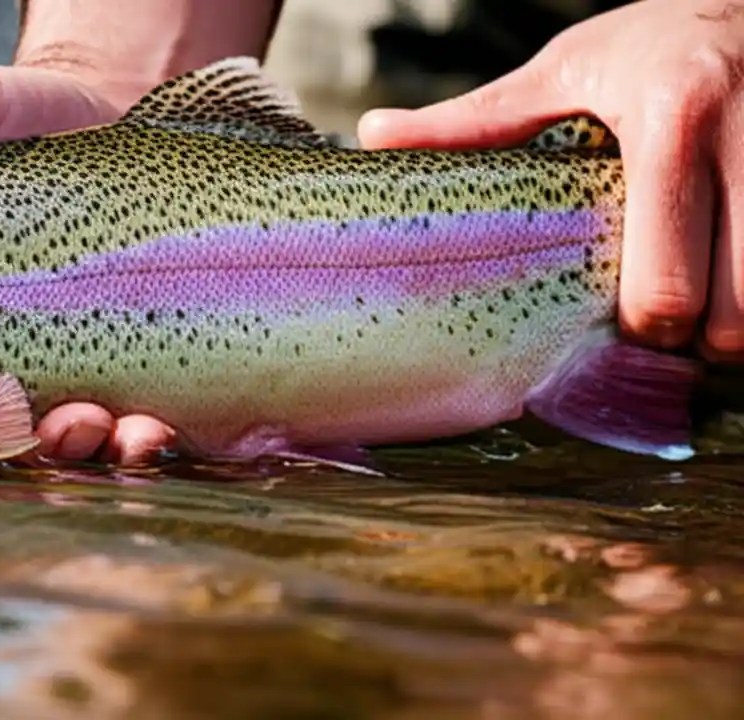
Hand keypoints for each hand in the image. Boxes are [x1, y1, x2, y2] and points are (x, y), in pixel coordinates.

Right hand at [0, 61, 176, 462]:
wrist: (117, 103)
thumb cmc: (10, 117)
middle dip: (14, 453)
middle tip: (51, 428)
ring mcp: (77, 370)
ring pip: (72, 447)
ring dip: (90, 454)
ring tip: (115, 431)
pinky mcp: (146, 365)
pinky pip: (140, 430)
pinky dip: (145, 447)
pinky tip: (152, 431)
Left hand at [358, 0, 743, 358]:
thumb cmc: (658, 43)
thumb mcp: (567, 70)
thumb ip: (479, 119)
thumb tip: (375, 134)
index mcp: (672, 120)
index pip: (664, 285)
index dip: (641, 326)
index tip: (624, 319)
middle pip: (732, 319)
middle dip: (696, 339)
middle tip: (667, 317)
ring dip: (740, 324)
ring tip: (710, 298)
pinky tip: (736, 273)